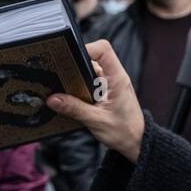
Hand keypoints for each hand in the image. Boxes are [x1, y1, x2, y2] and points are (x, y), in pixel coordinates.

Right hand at [46, 39, 144, 162]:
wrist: (137, 142)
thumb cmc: (125, 131)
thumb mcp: (97, 121)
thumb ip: (74, 109)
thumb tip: (53, 99)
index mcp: (118, 79)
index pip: (104, 50)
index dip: (87, 48)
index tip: (70, 58)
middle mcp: (114, 77)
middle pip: (92, 58)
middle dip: (75, 65)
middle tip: (60, 76)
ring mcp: (109, 84)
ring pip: (88, 71)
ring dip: (75, 78)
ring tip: (63, 89)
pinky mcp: (105, 92)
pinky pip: (89, 82)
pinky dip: (78, 87)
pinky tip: (70, 97)